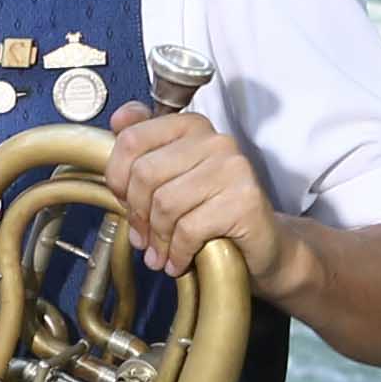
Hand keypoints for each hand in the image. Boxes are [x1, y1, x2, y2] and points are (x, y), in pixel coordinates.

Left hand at [100, 105, 287, 291]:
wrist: (263, 247)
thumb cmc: (214, 213)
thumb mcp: (174, 178)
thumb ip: (145, 148)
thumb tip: (118, 119)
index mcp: (192, 127)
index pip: (132, 139)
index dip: (117, 177)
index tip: (123, 201)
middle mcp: (215, 141)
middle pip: (145, 173)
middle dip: (136, 214)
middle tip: (141, 238)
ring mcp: (233, 169)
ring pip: (165, 203)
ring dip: (157, 238)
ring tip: (160, 254)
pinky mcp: (244, 201)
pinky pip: (189, 229)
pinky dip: (177, 252)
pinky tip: (179, 262)